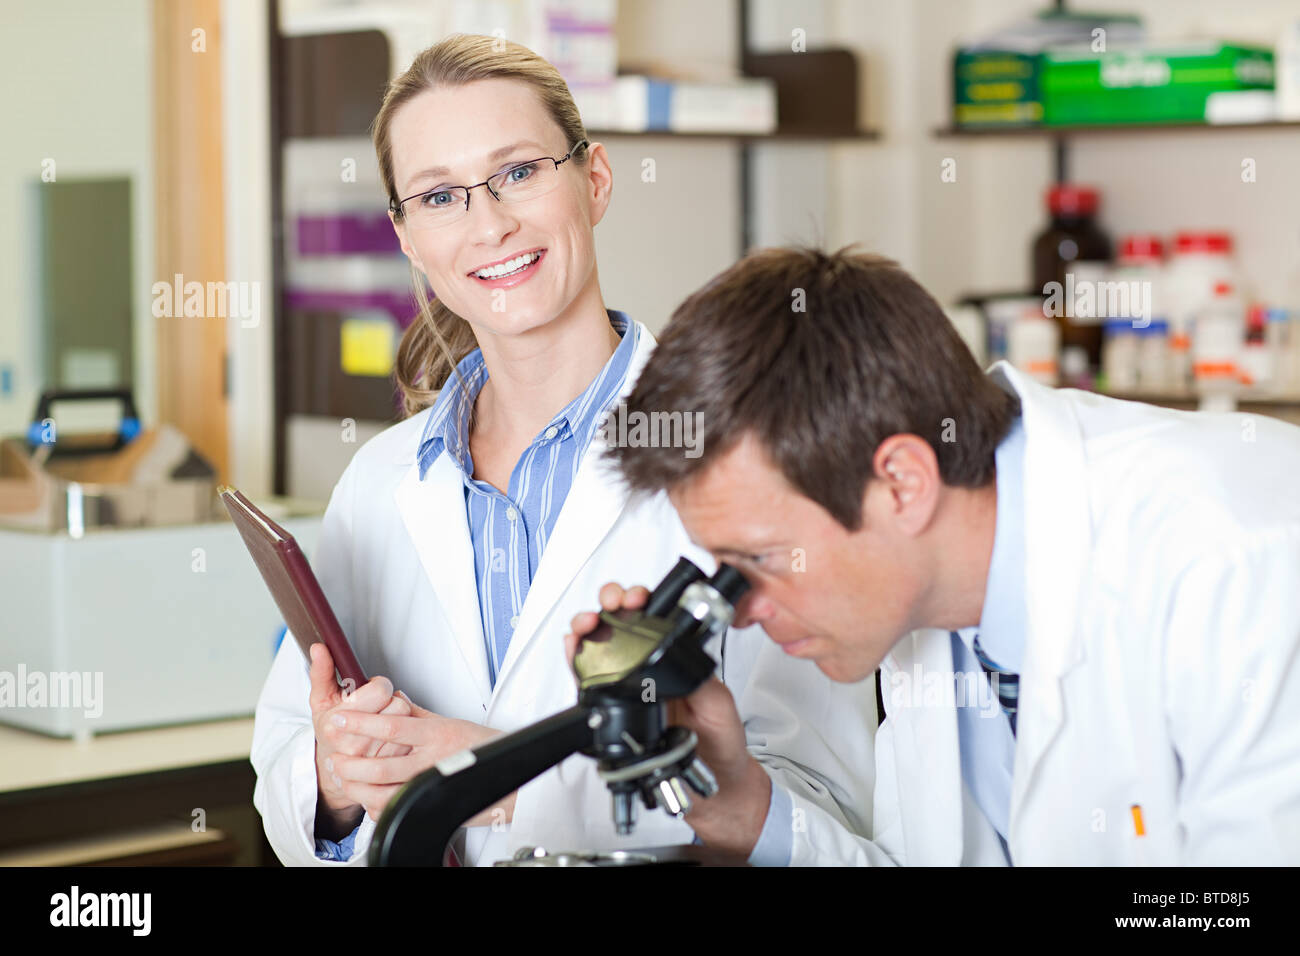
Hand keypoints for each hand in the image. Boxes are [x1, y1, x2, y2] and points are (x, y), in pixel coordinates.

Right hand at [309, 642, 410, 828]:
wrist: (334, 771)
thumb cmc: (331, 730)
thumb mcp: (321, 701)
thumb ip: (322, 672)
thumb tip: (319, 647)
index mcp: (336, 723)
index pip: (380, 691)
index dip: (380, 686)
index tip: (373, 691)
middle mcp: (355, 745)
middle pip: (399, 706)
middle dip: (392, 703)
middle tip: (380, 707)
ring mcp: (374, 762)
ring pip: (409, 725)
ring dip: (402, 721)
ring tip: (386, 723)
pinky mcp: (391, 772)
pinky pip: (413, 744)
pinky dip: (407, 739)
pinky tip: (394, 740)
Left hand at [326, 697, 506, 822]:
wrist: (510, 780)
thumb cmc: (484, 749)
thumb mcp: (453, 723)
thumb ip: (420, 715)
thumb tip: (397, 701)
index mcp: (437, 736)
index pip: (392, 728)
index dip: (361, 723)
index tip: (340, 718)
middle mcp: (433, 762)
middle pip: (381, 766)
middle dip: (350, 762)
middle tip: (334, 755)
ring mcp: (430, 787)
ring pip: (384, 793)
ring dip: (357, 786)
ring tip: (344, 776)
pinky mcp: (429, 806)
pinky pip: (395, 811)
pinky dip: (374, 806)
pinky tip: (365, 795)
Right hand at [563, 582, 771, 856]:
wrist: (710, 790)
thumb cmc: (719, 744)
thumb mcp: (719, 705)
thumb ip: (699, 680)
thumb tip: (678, 658)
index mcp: (677, 659)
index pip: (654, 617)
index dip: (641, 600)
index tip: (638, 600)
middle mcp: (650, 668)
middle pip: (621, 623)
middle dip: (610, 603)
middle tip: (611, 605)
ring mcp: (628, 685)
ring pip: (599, 644)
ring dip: (588, 625)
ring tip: (588, 623)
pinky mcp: (611, 706)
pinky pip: (587, 678)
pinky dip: (575, 657)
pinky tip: (574, 648)